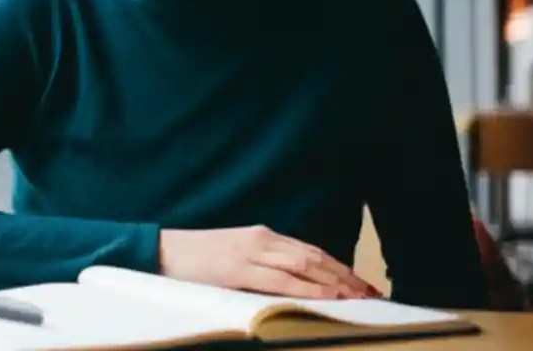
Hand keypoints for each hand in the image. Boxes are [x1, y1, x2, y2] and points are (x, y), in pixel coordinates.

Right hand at [158, 225, 381, 299]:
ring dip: (335, 282)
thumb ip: (260, 265)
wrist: (159, 252)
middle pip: (315, 257)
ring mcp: (251, 253)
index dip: (339, 267)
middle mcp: (262, 239)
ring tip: (359, 297)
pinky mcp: (239, 269)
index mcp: (261, 235)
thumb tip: (290, 284)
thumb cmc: (194, 259)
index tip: (361, 282)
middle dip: (346, 275)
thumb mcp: (233, 256)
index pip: (310, 250)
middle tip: (372, 293)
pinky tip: (327, 296)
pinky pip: (282, 279)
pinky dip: (309, 288)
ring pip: (305, 266)